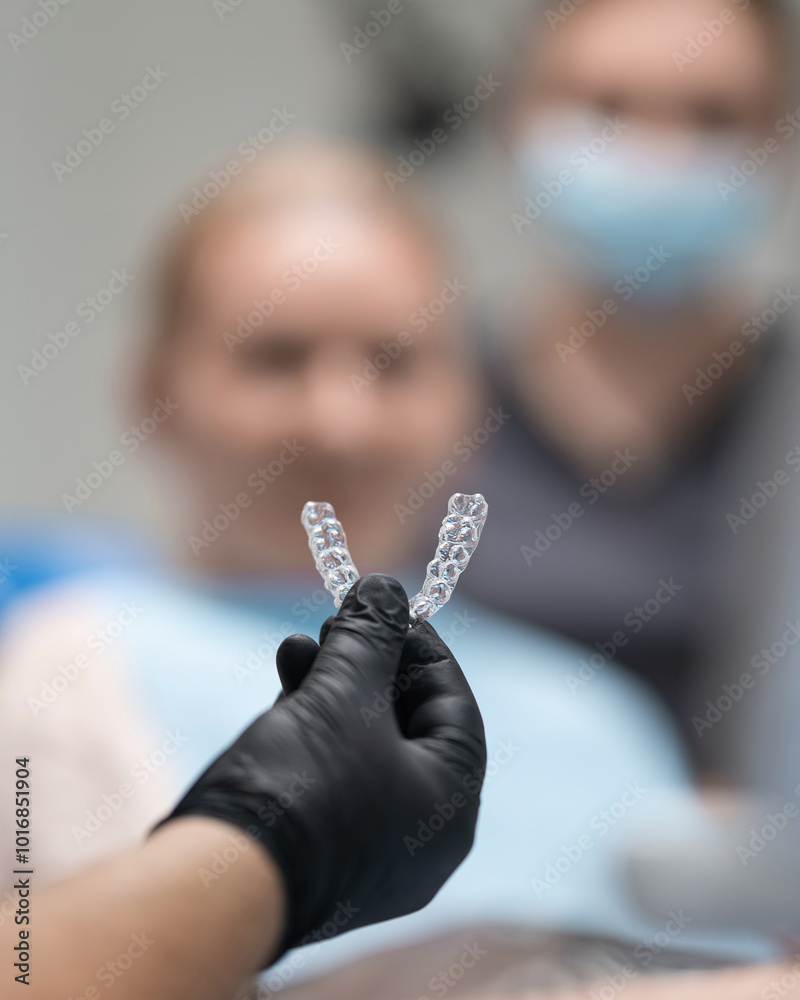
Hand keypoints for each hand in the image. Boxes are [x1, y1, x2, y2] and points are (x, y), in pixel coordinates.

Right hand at [160, 574, 485, 961]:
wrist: (215, 885)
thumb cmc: (300, 783)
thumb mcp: (343, 693)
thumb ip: (371, 635)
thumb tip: (387, 587)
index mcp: (451, 804)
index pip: (452, 701)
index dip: (419, 644)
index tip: (385, 606)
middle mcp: (421, 836)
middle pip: (405, 721)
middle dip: (367, 662)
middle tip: (336, 621)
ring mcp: (370, 849)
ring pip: (362, 744)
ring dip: (332, 686)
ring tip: (294, 645)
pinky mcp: (321, 850)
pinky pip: (332, 773)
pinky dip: (311, 727)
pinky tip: (283, 686)